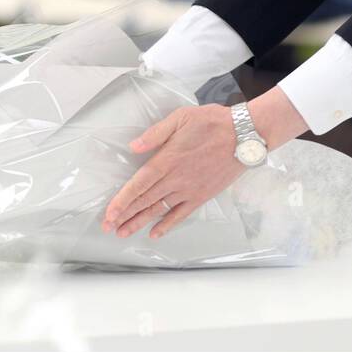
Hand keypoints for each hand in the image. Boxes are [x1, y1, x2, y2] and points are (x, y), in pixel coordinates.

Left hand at [102, 103, 245, 239]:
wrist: (244, 136)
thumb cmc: (213, 123)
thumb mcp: (181, 118)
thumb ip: (156, 133)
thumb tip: (134, 146)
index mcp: (167, 159)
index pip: (139, 184)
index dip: (123, 200)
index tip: (110, 213)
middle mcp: (175, 179)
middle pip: (145, 201)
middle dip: (124, 215)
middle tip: (108, 227)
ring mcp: (189, 190)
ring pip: (159, 210)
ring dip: (139, 222)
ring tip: (123, 233)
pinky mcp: (201, 195)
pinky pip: (181, 214)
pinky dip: (167, 225)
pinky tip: (154, 233)